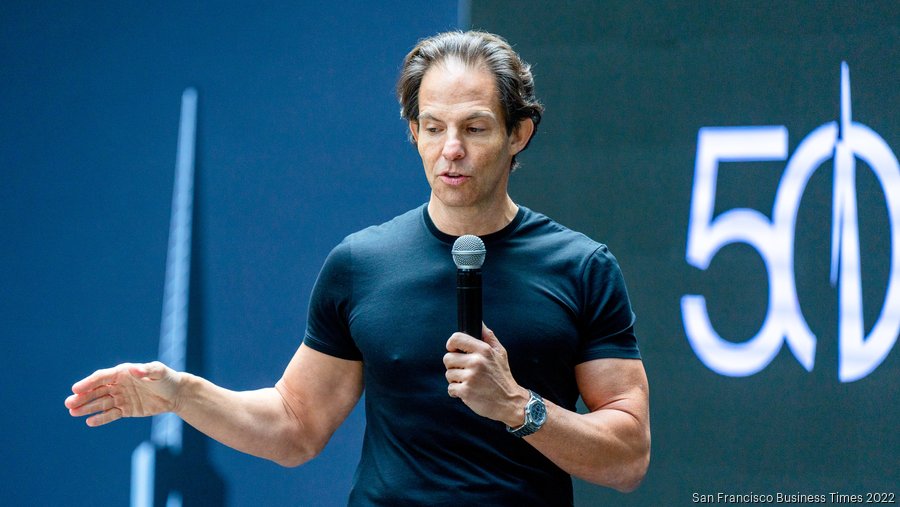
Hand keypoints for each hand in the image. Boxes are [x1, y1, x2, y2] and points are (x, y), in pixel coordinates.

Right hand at [65, 361, 182, 426]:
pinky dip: (101, 418)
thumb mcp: (159, 372)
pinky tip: (89, 421)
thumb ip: (147, 370)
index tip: (76, 389)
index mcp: (123, 372)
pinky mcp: (126, 410)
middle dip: (83, 397)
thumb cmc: (167, 379)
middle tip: (68, 403)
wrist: (176, 394)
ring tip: (72, 412)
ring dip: (87, 408)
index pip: (101, 377)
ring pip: (101, 403)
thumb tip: (134, 370)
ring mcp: (121, 397)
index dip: (88, 383)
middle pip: (97, 391)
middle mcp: (119, 384)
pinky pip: (111, 414)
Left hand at [443, 324, 528, 426]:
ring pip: (448, 374)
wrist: (510, 402)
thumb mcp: (500, 353)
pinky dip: (456, 392)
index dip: (451, 344)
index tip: (454, 351)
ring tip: (469, 382)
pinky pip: (450, 389)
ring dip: (455, 380)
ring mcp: (470, 377)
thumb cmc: (503, 377)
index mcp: (484, 350)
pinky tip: (467, 392)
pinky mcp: (466, 392)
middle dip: (453, 365)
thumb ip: (488, 337)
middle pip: (447, 358)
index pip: (456, 338)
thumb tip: (480, 323)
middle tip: (464, 371)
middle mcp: (476, 362)